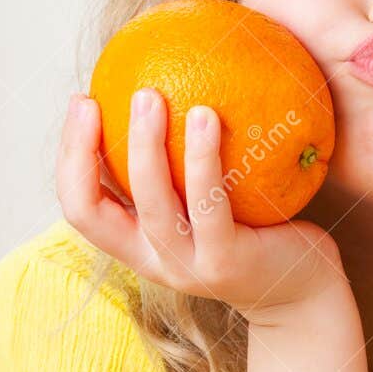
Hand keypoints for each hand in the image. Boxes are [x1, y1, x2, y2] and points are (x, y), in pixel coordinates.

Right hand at [57, 89, 344, 322]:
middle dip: (83, 152)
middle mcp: (154, 262)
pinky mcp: (227, 262)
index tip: (81, 101)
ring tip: (149, 94)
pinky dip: (202, 158)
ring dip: (145, 146)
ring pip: (152, 205)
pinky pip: (209, 203)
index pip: (80, 207)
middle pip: (94, 212)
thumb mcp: (212, 202)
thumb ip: (184, 164)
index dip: (69, 157)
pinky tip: (207, 115)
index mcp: (138, 246)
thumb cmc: (258, 231)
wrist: (303, 292)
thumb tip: (170, 79)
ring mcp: (189, 267)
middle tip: (96, 96)